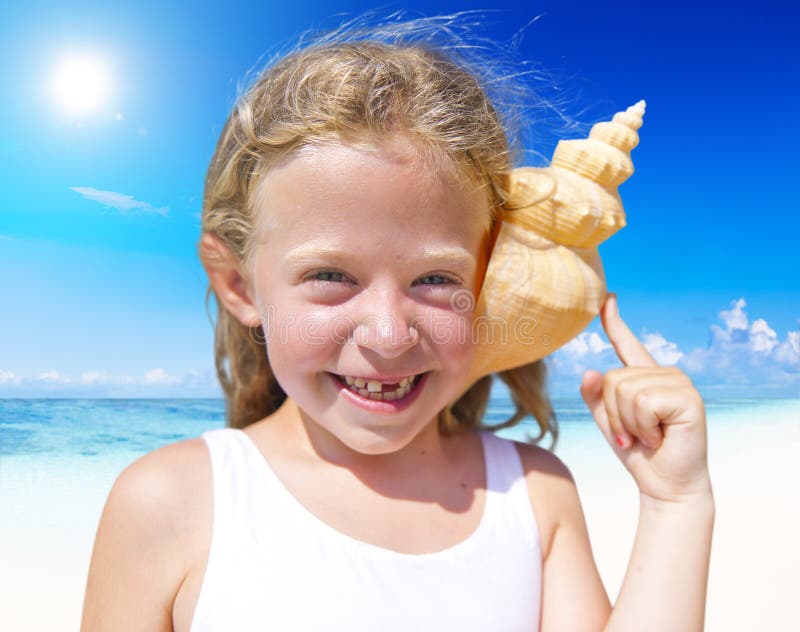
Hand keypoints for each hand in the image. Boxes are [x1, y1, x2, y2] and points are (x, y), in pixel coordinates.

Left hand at [580, 293, 711, 503]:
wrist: (665, 485)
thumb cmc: (639, 454)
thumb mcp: (608, 423)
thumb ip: (596, 397)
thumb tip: (589, 371)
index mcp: (644, 376)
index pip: (626, 343)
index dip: (614, 321)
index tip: (608, 297)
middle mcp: (663, 373)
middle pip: (612, 378)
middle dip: (613, 415)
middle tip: (632, 436)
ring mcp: (678, 382)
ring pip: (625, 390)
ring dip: (627, 423)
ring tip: (647, 437)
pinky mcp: (688, 397)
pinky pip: (642, 402)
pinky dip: (642, 426)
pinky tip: (659, 437)